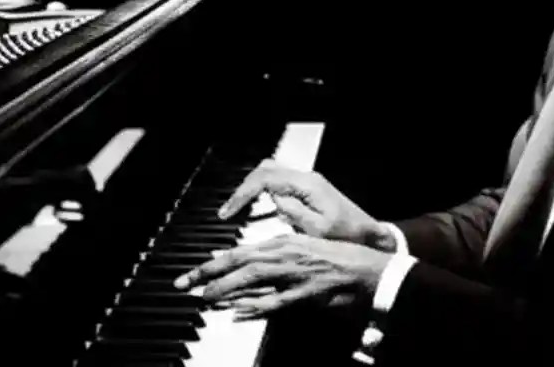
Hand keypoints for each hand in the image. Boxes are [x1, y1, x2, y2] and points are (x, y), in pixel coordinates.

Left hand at [173, 233, 391, 318]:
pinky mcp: (304, 294)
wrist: (366, 269)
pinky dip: (254, 306)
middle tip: (186, 284)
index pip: (240, 251)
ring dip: (225, 288)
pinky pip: (274, 301)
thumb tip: (241, 261)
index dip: (214, 262)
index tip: (195, 272)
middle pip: (238, 262)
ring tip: (204, 297)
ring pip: (251, 278)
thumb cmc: (336, 258)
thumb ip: (271, 255)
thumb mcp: (301, 248)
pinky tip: (237, 311)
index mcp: (283, 242)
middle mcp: (285, 254)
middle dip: (209, 273)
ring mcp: (294, 274)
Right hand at [219, 159, 397, 250]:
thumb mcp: (318, 230)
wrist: (369, 235)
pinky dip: (263, 192)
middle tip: (229, 211)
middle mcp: (306, 178)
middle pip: (265, 169)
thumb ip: (294, 212)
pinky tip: (256, 209)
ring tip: (237, 210)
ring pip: (271, 173)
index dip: (242, 194)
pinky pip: (279, 183)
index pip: (265, 178)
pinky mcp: (307, 191)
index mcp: (307, 185)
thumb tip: (273, 200)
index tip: (228, 213)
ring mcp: (307, 183)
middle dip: (244, 189)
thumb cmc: (348, 235)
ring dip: (253, 189)